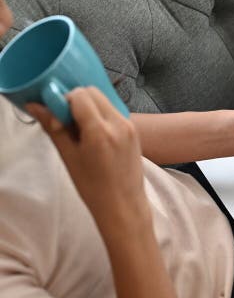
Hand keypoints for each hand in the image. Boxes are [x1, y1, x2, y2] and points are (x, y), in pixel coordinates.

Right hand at [26, 87, 146, 226]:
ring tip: (81, 130)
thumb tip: (36, 106)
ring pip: (105, 100)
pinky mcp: (135, 131)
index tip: (57, 114)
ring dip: (89, 106)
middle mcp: (118, 124)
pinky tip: (94, 135)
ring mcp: (130, 126)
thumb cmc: (93, 186)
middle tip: (67, 121)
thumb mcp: (69, 157)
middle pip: (93, 93)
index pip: (80, 95)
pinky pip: (114, 111)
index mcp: (100, 131)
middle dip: (76, 100)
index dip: (64, 100)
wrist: (124, 204)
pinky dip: (101, 114)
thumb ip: (54, 127)